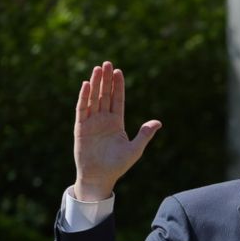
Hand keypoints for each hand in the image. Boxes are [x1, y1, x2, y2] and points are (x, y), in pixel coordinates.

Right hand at [73, 61, 161, 200]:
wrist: (100, 177)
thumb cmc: (118, 165)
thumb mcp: (135, 149)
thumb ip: (145, 134)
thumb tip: (158, 122)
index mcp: (116, 123)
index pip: (117, 100)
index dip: (118, 86)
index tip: (119, 72)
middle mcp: (103, 120)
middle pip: (105, 95)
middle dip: (106, 80)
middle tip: (107, 63)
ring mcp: (92, 122)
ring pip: (94, 99)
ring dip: (95, 84)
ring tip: (98, 69)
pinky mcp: (81, 128)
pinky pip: (82, 109)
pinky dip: (84, 97)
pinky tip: (86, 85)